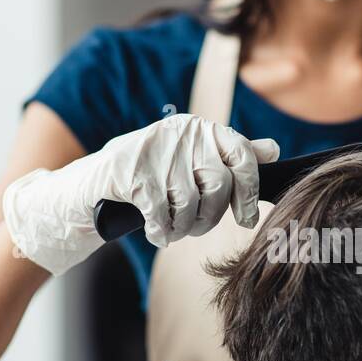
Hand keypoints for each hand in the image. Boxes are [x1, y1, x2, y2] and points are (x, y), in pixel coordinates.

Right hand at [2, 113, 279, 275]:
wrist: (88, 185)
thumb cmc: (147, 176)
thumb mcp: (189, 160)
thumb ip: (229, 154)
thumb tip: (273, 150)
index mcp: (199, 128)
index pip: (241, 156)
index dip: (248, 192)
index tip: (246, 219)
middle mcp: (179, 132)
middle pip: (217, 185)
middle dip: (210, 217)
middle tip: (195, 228)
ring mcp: (152, 150)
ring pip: (188, 203)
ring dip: (182, 227)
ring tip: (171, 230)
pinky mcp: (128, 172)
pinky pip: (159, 212)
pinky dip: (160, 230)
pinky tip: (155, 232)